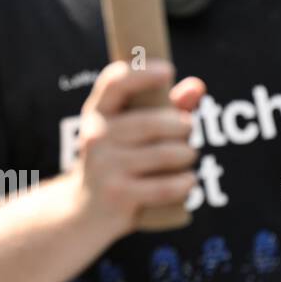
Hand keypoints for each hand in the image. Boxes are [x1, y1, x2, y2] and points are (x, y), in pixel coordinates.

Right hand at [72, 60, 204, 238]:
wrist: (83, 210)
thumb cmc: (117, 161)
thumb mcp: (131, 131)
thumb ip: (167, 106)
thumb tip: (197, 87)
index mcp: (97, 113)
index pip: (116, 83)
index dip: (142, 73)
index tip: (168, 71)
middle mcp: (95, 136)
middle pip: (156, 122)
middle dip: (183, 127)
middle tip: (186, 133)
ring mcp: (104, 166)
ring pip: (169, 154)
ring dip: (188, 156)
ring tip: (185, 158)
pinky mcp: (118, 195)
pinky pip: (169, 185)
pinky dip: (186, 183)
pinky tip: (186, 181)